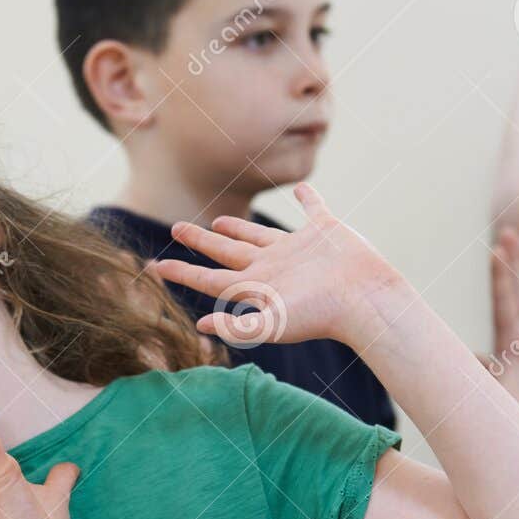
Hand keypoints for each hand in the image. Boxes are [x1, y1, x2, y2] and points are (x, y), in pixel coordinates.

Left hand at [151, 184, 416, 352]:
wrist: (365, 298)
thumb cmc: (320, 314)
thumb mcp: (274, 324)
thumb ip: (238, 326)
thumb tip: (200, 326)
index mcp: (256, 285)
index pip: (209, 278)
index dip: (180, 272)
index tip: (152, 267)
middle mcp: (272, 266)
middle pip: (226, 252)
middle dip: (200, 242)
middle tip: (176, 229)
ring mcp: (298, 248)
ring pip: (260, 234)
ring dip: (239, 228)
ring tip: (220, 223)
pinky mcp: (326, 231)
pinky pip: (313, 209)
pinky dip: (308, 199)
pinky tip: (301, 192)